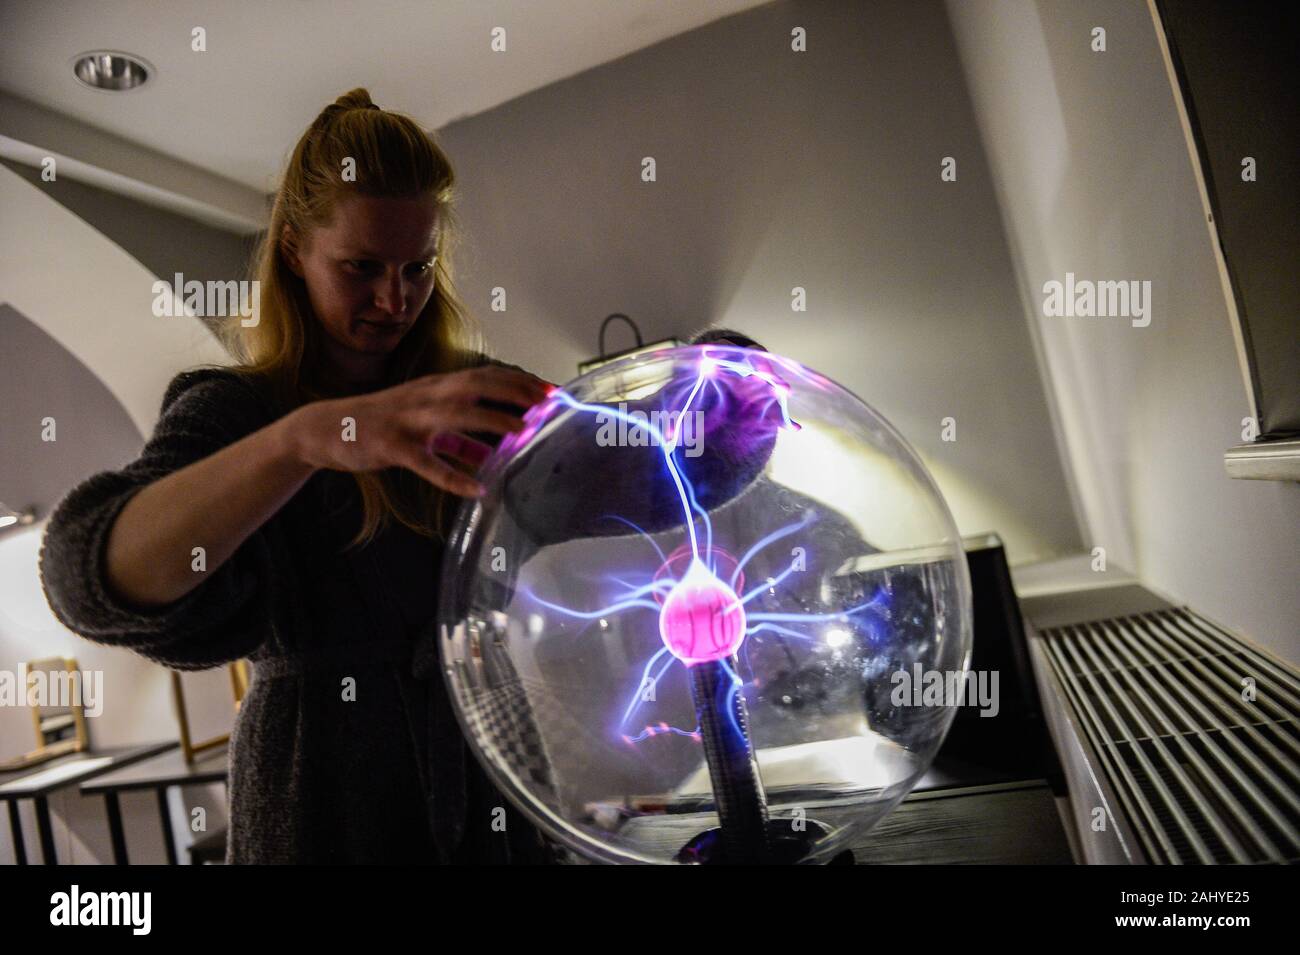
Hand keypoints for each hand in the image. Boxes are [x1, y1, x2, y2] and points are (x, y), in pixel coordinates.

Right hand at [289, 366, 552, 496]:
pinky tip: (477, 488)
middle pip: (477, 385)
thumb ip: (458, 439)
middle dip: (514, 391)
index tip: (550, 390)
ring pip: (456, 415)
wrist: (326, 428)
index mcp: (435, 388)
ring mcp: (408, 420)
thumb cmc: (380, 425)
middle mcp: (425, 397)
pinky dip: (453, 476)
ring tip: (524, 432)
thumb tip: (492, 452)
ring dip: (492, 421)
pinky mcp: (392, 446)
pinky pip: (427, 463)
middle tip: (548, 403)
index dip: (518, 380)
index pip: (485, 376)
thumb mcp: (423, 425)